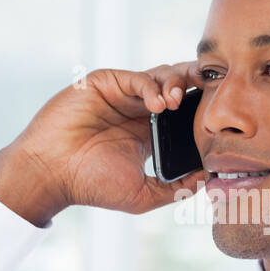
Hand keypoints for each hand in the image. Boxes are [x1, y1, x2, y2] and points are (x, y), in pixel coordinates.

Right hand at [0, 62, 207, 224]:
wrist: (50, 173)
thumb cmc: (88, 186)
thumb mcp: (141, 195)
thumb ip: (175, 189)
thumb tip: (209, 179)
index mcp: (147, 131)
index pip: (184, 110)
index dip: (202, 108)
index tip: (219, 116)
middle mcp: (136, 109)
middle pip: (178, 85)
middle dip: (196, 87)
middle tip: (207, 97)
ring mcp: (121, 94)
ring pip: (162, 75)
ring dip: (175, 85)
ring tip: (175, 104)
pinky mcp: (104, 83)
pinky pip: (137, 76)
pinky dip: (151, 86)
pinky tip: (157, 105)